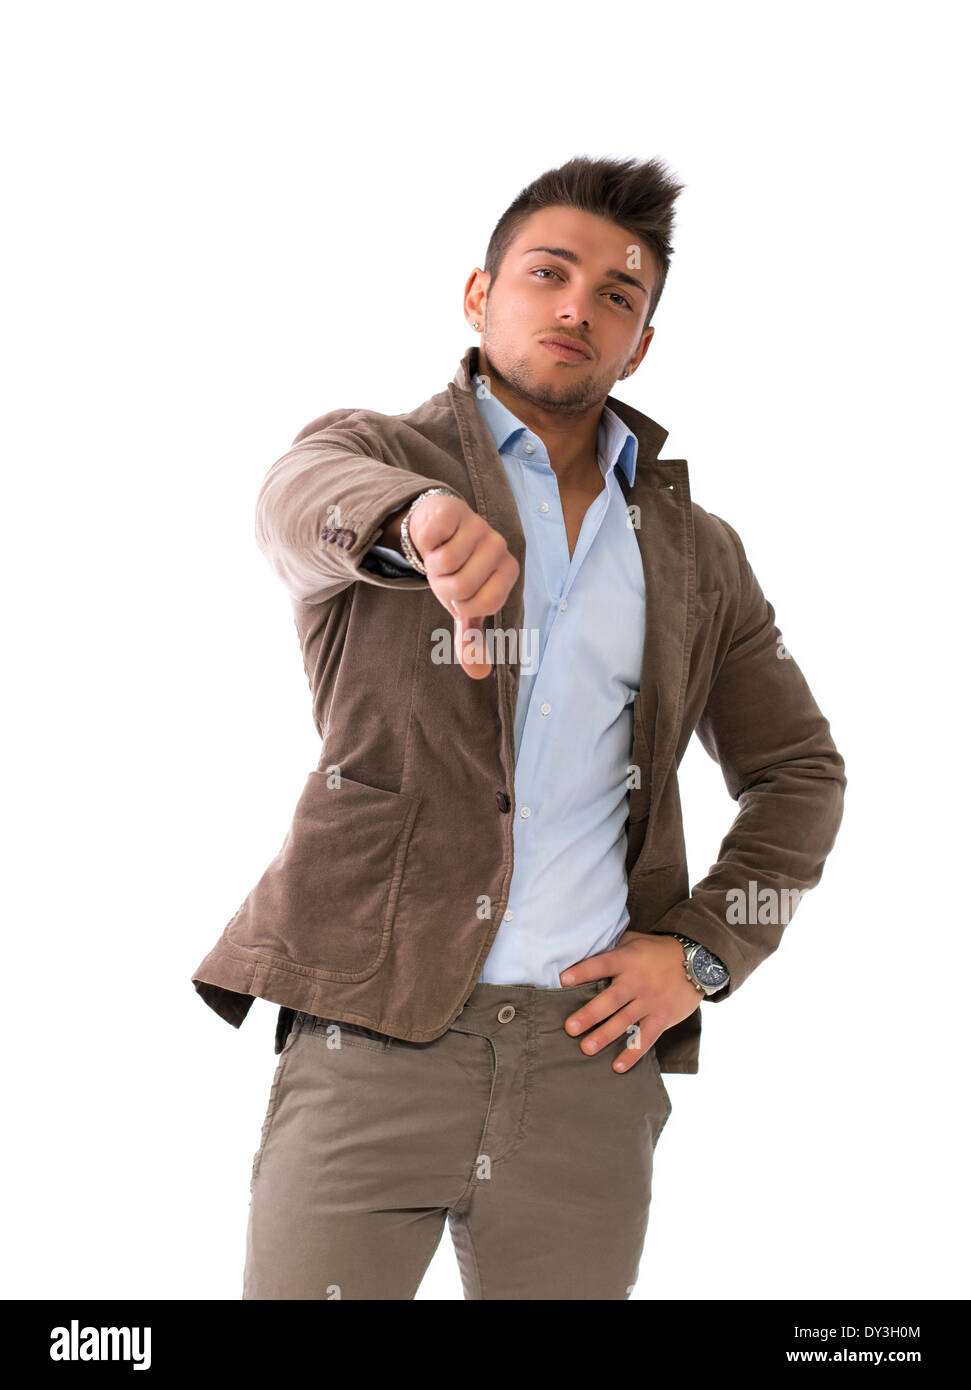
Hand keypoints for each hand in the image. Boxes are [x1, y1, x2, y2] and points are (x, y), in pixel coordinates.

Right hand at [408, 493, 519, 680]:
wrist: (438, 529)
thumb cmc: (457, 570)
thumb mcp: (464, 605)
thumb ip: (472, 637)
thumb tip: (480, 673)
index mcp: (508, 571)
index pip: (482, 604)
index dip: (461, 604)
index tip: (460, 593)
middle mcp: (499, 546)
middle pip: (460, 585)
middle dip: (443, 584)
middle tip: (445, 572)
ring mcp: (478, 525)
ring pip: (444, 562)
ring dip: (431, 564)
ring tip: (439, 554)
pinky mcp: (453, 509)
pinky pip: (431, 537)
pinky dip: (424, 542)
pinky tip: (433, 535)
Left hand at [559, 930, 702, 1072]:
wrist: (696, 962)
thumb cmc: (656, 950)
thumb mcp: (634, 941)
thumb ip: (612, 947)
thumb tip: (582, 948)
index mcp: (627, 959)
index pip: (601, 965)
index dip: (582, 972)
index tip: (562, 980)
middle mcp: (637, 981)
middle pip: (610, 1000)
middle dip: (589, 1015)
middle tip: (570, 1028)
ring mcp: (650, 1001)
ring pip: (625, 1021)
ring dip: (605, 1036)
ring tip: (586, 1049)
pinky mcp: (663, 1017)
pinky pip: (646, 1038)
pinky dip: (633, 1053)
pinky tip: (617, 1066)